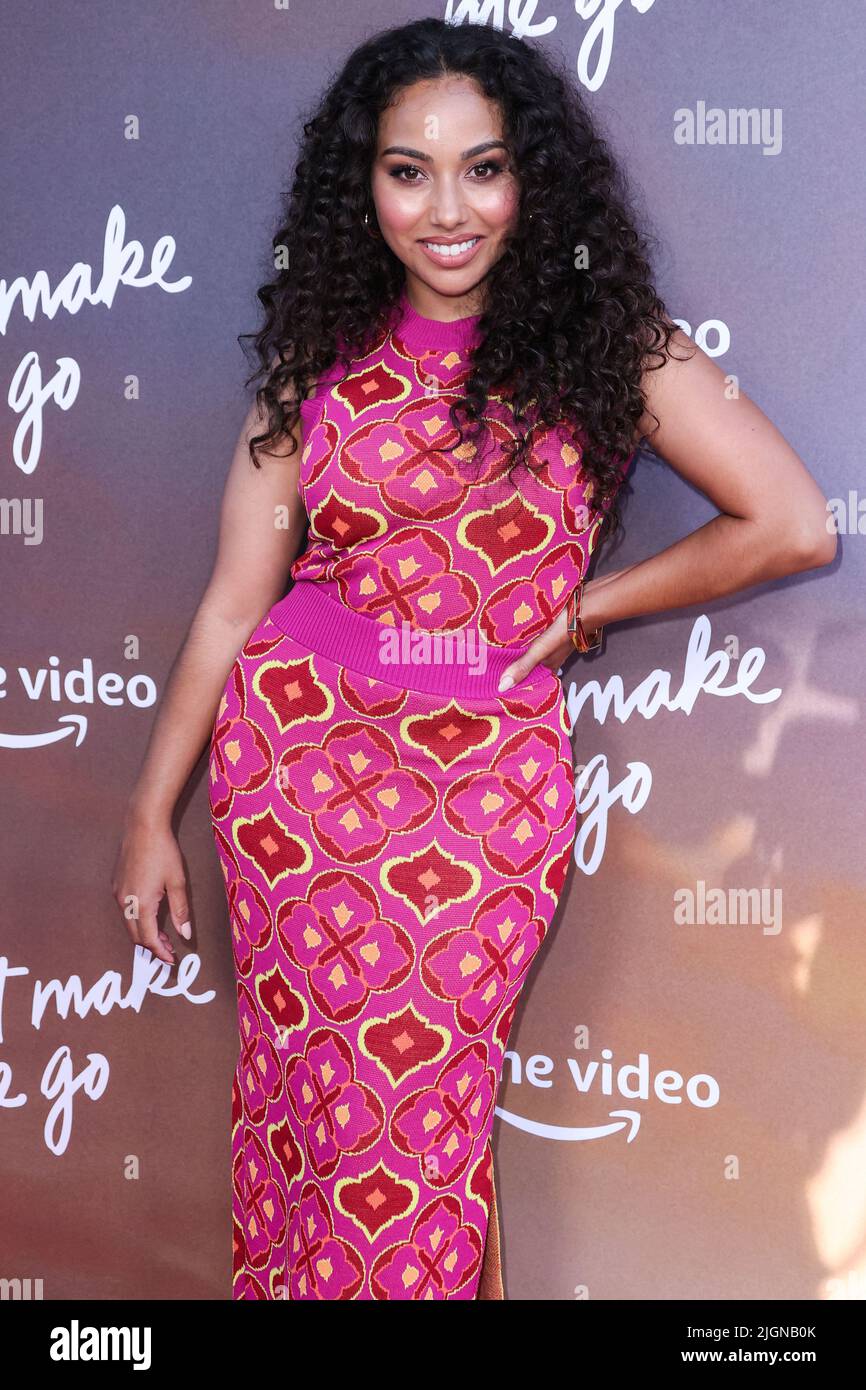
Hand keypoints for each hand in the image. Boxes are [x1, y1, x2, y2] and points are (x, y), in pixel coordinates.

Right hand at [111, 812, 191, 964]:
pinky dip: (136, 919)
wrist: (142, 825)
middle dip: (151, 946)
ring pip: (128, 923)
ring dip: (143, 932)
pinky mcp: (116, 884)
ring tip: (161, 935)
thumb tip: (184, 935)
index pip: (148, 939)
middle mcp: (125, 902)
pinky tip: (150, 914)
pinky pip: (125, 910)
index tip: (171, 960)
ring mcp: (118, 892)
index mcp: (141, 904)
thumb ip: (180, 911)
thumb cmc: (163, 851)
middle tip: (168, 949)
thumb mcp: (177, 882)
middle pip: (135, 935)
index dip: (160, 952)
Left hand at [497, 581, 598, 691]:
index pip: (529, 680)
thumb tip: (502, 687)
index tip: (496, 686)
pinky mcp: (549, 629)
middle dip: (512, 666)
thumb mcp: (541, 649)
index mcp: (549, 666)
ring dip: (516, 651)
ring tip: (494, 651)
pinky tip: (511, 633)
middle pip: (528, 665)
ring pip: (530, 650)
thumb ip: (524, 666)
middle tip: (490, 668)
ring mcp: (551, 643)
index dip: (515, 683)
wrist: (584, 604)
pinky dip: (523, 638)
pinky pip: (532, 637)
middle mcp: (550, 657)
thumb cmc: (565, 630)